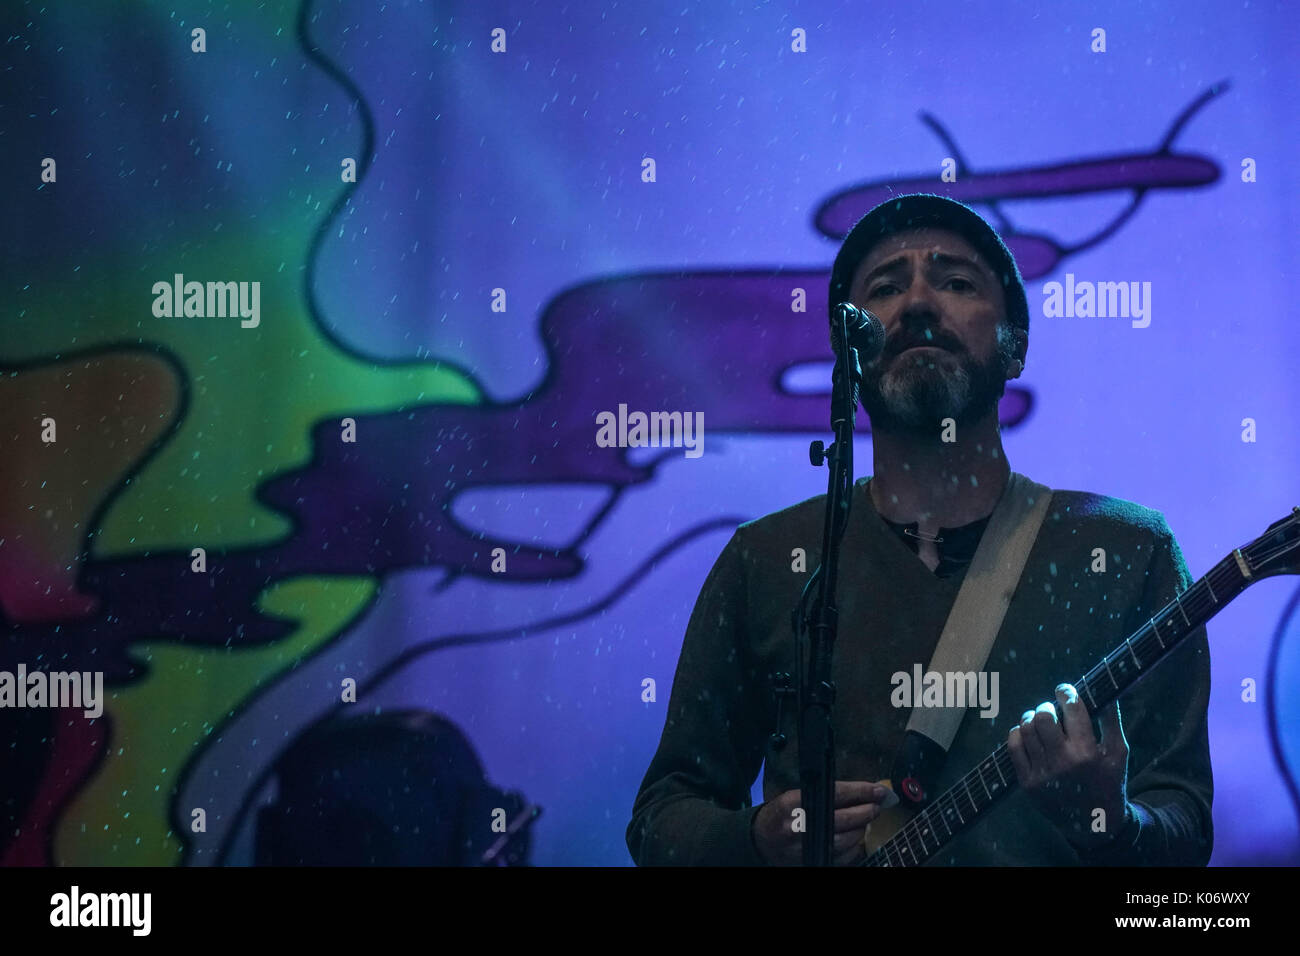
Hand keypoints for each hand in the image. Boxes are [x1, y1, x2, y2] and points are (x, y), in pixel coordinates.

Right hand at [752, 780, 887, 865]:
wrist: (762, 840)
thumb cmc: (782, 813)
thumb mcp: (795, 795)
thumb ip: (823, 794)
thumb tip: (860, 792)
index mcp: (794, 802)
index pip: (836, 794)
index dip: (861, 791)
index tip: (879, 790)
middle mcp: (800, 825)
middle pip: (844, 819)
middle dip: (867, 811)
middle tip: (878, 805)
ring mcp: (806, 847)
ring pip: (846, 840)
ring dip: (862, 828)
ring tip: (867, 819)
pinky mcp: (811, 861)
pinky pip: (842, 857)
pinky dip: (854, 847)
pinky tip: (857, 837)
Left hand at [1007, 683, 1128, 848]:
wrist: (1095, 826)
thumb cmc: (1109, 785)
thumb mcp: (1119, 755)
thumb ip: (1112, 722)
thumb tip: (1106, 693)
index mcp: (1087, 752)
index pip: (1072, 709)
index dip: (1066, 693)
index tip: (1064, 690)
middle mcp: (1062, 761)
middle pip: (1043, 717)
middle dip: (1047, 706)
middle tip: (1052, 709)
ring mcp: (1042, 773)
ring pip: (1026, 729)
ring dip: (1031, 718)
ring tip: (1040, 719)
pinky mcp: (1028, 783)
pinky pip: (1013, 748)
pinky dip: (1018, 734)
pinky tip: (1027, 733)